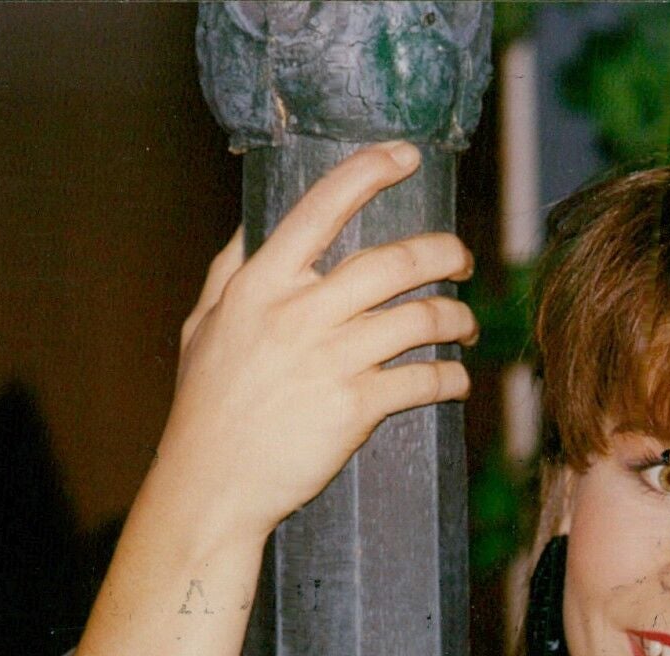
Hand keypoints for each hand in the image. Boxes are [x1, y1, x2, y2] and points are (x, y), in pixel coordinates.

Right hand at [152, 141, 478, 549]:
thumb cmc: (206, 407)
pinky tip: (456, 380)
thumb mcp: (204, 326)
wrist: (212, 485)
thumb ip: (230, 272)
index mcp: (261, 285)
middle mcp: (299, 313)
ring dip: (457, 316)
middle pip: (392, 261)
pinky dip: (450, 378)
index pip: (320, 209)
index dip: (368, 172)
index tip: (405, 155)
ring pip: (419, 318)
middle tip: (461, 257)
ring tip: (466, 322)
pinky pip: (423, 380)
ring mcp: (330, 360)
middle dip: (443, 252)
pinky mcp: (355, 408)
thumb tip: (251, 227)